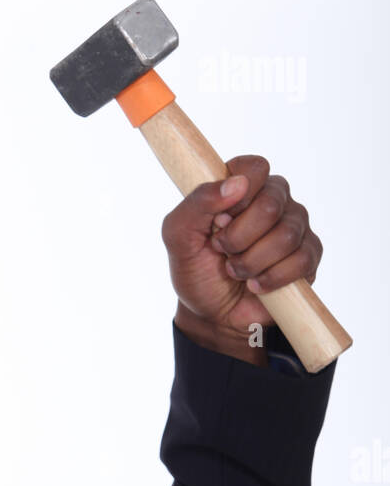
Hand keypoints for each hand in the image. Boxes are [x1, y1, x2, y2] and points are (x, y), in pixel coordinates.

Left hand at [162, 154, 322, 339]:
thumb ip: (196, 204)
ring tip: (236, 271)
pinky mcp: (308, 256)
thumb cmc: (196, 271)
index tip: (219, 222)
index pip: (255, 169)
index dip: (237, 197)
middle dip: (239, 239)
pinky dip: (272, 278)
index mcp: (243, 185)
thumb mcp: (178, 237)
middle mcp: (273, 199)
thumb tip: (235, 184)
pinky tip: (256, 285)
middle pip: (271, 204)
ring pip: (287, 235)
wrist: (211, 316)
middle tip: (223, 252)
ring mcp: (295, 226)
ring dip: (252, 262)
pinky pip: (302, 260)